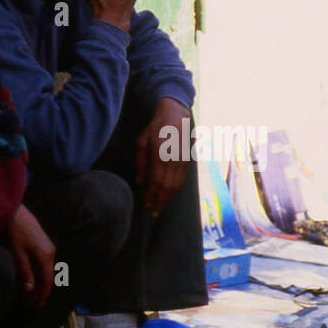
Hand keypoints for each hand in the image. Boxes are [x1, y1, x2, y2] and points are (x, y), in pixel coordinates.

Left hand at [4, 205, 55, 306]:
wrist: (13, 212)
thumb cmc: (14, 232)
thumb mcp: (18, 253)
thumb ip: (25, 272)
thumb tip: (30, 290)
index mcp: (45, 256)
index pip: (47, 280)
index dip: (42, 294)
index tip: (37, 305)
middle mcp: (50, 252)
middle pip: (48, 276)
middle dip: (41, 290)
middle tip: (33, 302)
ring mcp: (47, 247)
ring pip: (46, 270)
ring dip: (39, 281)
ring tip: (31, 292)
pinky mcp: (42, 243)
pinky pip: (43, 263)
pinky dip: (39, 273)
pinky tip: (32, 276)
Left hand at [135, 98, 190, 218]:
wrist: (176, 115)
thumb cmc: (155, 128)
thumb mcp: (141, 141)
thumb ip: (140, 162)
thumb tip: (140, 183)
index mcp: (159, 153)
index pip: (155, 181)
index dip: (150, 195)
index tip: (145, 205)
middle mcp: (172, 158)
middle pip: (167, 187)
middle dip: (159, 202)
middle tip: (152, 212)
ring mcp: (182, 160)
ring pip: (176, 185)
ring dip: (167, 199)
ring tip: (159, 208)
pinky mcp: (187, 161)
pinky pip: (182, 180)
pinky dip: (175, 191)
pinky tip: (168, 196)